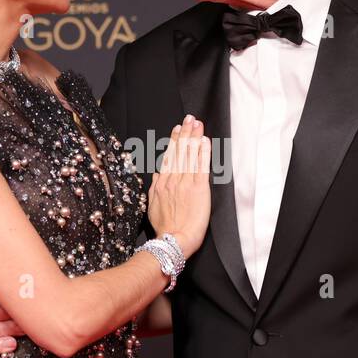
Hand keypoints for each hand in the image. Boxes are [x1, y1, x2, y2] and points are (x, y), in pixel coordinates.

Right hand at [146, 114, 211, 257]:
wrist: (174, 239)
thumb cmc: (165, 228)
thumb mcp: (152, 206)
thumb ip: (155, 188)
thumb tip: (157, 174)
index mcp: (161, 184)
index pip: (169, 157)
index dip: (174, 141)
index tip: (178, 129)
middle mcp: (172, 180)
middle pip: (179, 152)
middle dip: (185, 134)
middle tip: (190, 118)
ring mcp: (185, 183)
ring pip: (189, 155)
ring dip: (194, 138)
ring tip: (197, 124)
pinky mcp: (198, 188)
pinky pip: (200, 166)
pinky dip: (202, 152)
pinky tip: (204, 140)